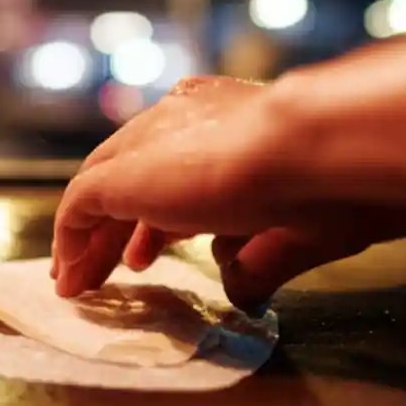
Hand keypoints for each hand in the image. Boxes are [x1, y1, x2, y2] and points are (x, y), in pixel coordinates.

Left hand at [51, 76, 405, 311]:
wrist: (317, 148)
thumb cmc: (336, 184)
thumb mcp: (297, 228)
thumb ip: (259, 256)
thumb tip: (236, 285)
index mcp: (229, 121)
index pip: (178, 166)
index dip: (159, 214)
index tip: (149, 250)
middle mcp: (185, 120)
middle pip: (134, 177)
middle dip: (117, 227)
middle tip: (107, 268)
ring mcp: (153, 142)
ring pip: (103, 189)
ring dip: (89, 240)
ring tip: (75, 283)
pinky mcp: (126, 173)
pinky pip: (81, 205)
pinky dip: (72, 241)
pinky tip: (69, 275)